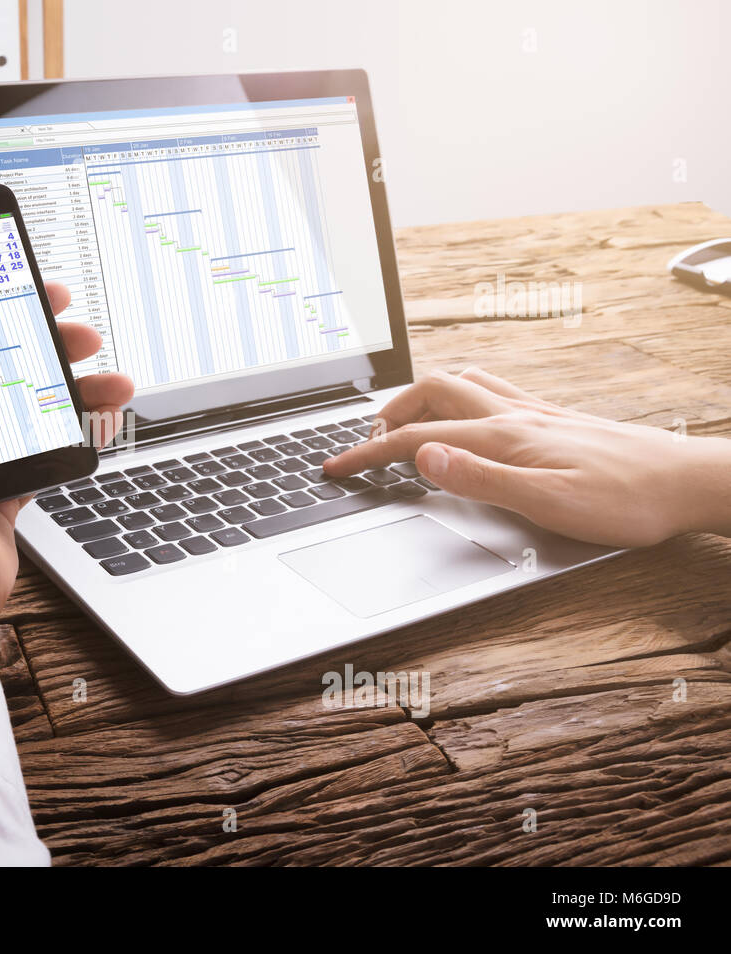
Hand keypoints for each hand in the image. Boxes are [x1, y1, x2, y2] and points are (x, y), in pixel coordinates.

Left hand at [0, 283, 133, 653]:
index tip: (26, 289)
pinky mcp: (3, 487)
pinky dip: (77, 431)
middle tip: (80, 331)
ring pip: (33, 404)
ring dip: (76, 386)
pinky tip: (101, 415)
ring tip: (112, 378)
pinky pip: (48, 448)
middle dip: (47, 341)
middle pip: (1, 363)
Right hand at [322, 368, 730, 546]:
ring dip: (421, 397)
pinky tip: (466, 414)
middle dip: (388, 413)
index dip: (368, 453)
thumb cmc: (626, 500)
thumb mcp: (548, 502)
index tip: (335, 466)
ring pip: (460, 382)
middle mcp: (514, 414)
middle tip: (367, 444)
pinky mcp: (552, 417)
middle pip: (431, 393)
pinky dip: (459, 393)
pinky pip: (491, 388)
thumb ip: (479, 479)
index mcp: (503, 436)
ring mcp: (534, 411)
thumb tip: (422, 457)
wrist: (687, 483)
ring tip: (404, 422)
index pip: (417, 438)